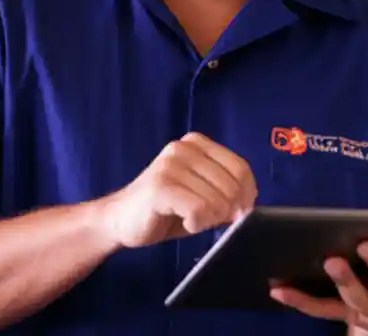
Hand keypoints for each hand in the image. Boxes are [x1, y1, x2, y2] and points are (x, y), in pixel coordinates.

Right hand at [97, 132, 256, 248]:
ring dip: (210, 220)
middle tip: (210, 221)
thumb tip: (248, 205)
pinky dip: (197, 223)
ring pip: (216, 200)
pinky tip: (185, 223)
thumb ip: (226, 192)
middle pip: (231, 185)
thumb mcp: (202, 195)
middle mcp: (183, 148)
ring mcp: (170, 165)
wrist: (119, 221)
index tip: (238, 213)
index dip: (246, 195)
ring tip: (192, 220)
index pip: (240, 167)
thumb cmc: (166, 210)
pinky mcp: (159, 186)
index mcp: (196, 144)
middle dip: (228, 211)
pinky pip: (198, 209)